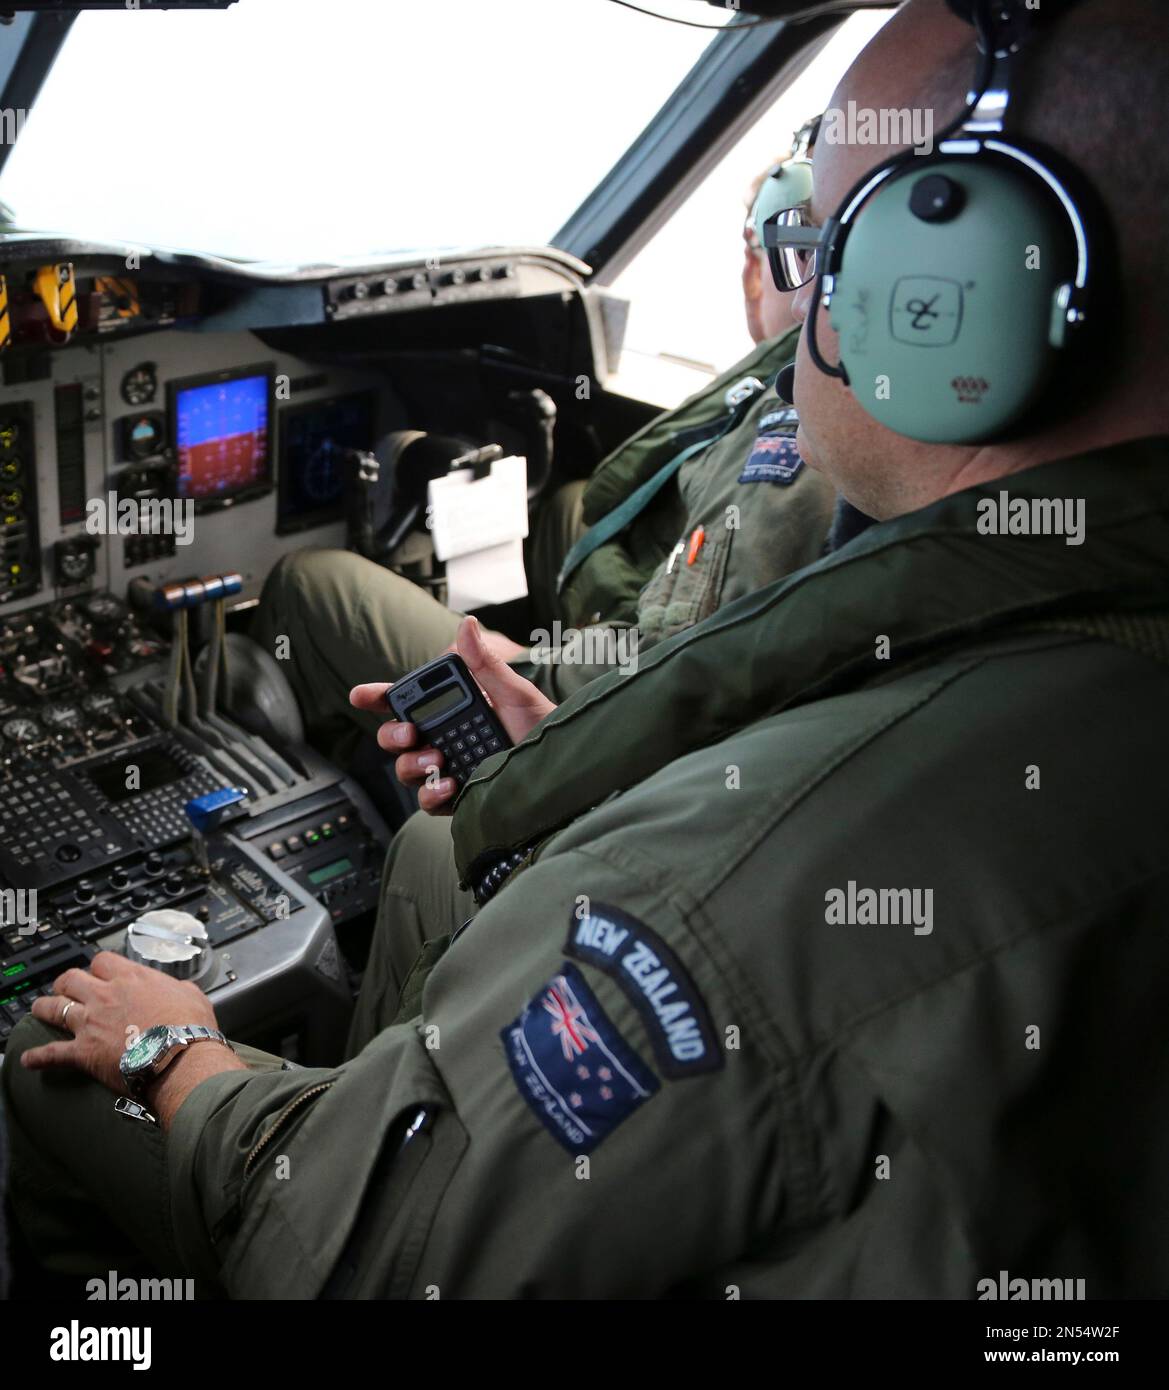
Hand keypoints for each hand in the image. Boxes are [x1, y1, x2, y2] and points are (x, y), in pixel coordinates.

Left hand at [23, 952, 222, 1093]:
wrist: (180, 1058)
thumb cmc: (190, 1028)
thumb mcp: (193, 995)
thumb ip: (179, 989)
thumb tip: (180, 990)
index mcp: (133, 979)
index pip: (103, 961)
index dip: (98, 967)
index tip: (100, 974)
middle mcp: (106, 996)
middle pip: (71, 978)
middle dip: (66, 983)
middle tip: (68, 989)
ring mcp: (90, 1022)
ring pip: (53, 1007)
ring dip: (44, 1008)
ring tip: (40, 1009)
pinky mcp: (83, 1051)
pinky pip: (51, 1052)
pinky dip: (38, 1057)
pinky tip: (28, 1059)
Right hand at [350, 615, 556, 814]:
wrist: (561, 767)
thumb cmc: (541, 727)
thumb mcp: (514, 693)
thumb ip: (485, 664)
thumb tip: (467, 626)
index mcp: (452, 709)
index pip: (407, 701)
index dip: (379, 697)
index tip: (360, 694)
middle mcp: (444, 739)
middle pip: (397, 737)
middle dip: (392, 734)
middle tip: (410, 732)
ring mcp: (448, 768)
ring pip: (407, 769)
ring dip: (412, 763)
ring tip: (438, 759)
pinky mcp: (458, 797)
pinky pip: (429, 800)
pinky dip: (431, 794)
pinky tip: (449, 785)